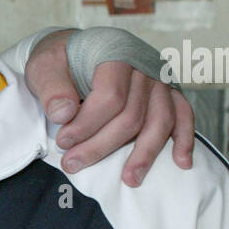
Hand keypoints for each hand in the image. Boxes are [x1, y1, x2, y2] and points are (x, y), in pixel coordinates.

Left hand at [24, 29, 195, 185]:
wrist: (77, 49)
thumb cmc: (61, 60)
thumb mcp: (44, 65)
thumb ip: (51, 87)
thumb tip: (64, 114)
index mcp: (115, 53)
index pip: (110, 96)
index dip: (87, 124)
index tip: (63, 142)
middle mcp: (143, 66)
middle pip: (132, 114)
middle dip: (102, 145)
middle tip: (72, 164)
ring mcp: (158, 79)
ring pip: (160, 120)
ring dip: (145, 153)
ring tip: (129, 179)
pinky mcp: (167, 91)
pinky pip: (183, 114)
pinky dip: (185, 138)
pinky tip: (181, 162)